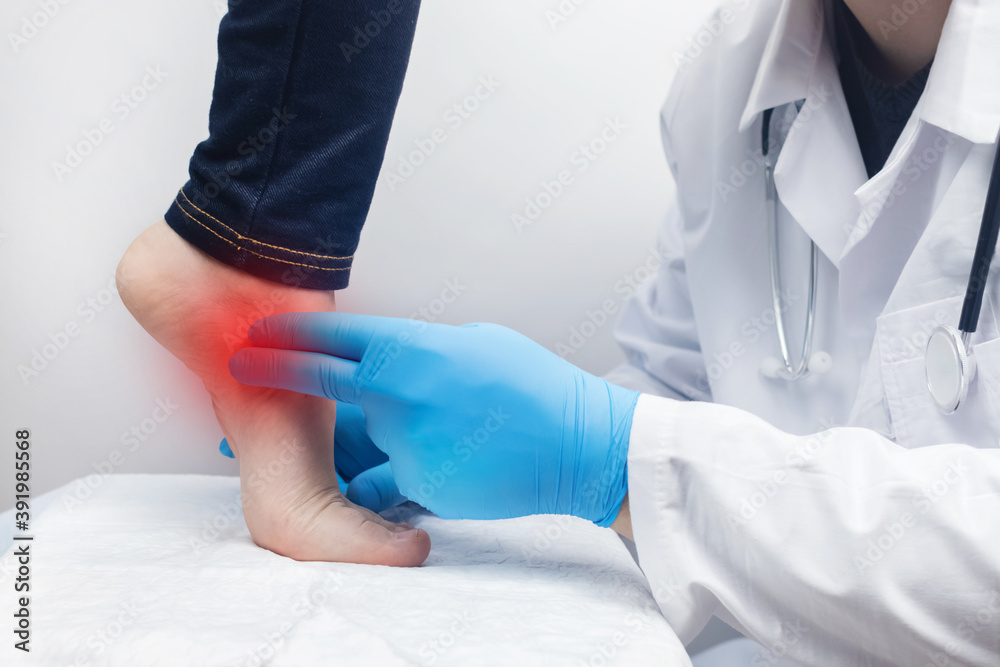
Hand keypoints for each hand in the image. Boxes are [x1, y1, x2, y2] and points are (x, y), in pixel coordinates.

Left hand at [228, 313, 638, 524]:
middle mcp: (402, 391)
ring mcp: (405, 440)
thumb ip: (425, 350)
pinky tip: (438, 460)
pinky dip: (398, 471)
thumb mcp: (477, 344)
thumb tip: (396, 354)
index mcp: (418, 346)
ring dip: (356, 436)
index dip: (292, 330)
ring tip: (375, 430)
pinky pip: (386, 478)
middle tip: (239, 367)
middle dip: (276, 372)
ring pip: (360, 439)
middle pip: (322, 380)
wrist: (575, 445)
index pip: (339, 334)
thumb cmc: (533, 386)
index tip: (258, 328)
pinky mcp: (417, 484)